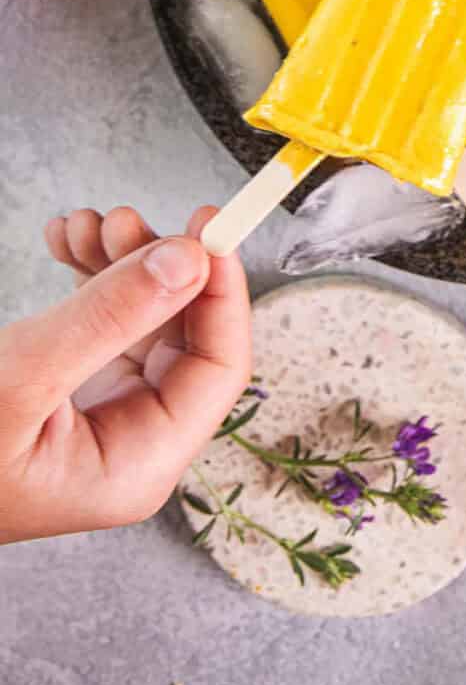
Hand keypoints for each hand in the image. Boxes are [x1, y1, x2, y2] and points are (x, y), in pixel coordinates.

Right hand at [0, 206, 250, 542]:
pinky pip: (103, 318)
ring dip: (121, 258)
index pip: (219, 368)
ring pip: (143, 315)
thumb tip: (190, 260)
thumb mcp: (23, 379)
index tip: (210, 228)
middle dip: (160, 264)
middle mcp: (130, 439)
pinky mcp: (67, 387)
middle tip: (123, 219)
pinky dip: (89, 272)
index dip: (223, 292)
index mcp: (138, 464)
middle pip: (184, 332)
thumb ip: (108, 318)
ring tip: (83, 224)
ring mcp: (100, 411)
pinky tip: (64, 240)